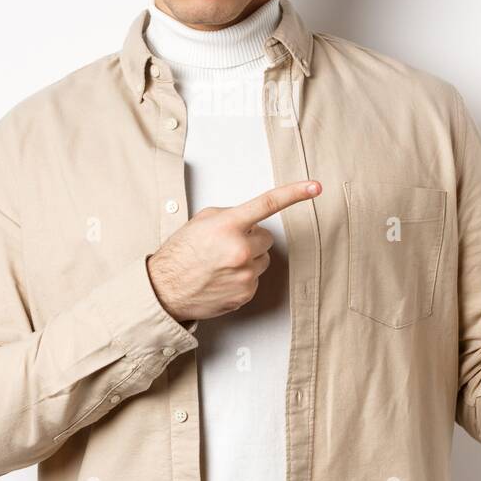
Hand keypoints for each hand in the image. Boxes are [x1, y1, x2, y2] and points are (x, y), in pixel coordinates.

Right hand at [147, 180, 321, 322]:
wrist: (165, 289)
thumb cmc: (180, 254)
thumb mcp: (202, 221)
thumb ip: (231, 216)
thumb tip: (251, 221)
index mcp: (228, 226)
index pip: (268, 204)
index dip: (295, 193)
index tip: (315, 187)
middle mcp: (240, 250)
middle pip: (267, 238)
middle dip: (251, 239)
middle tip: (226, 246)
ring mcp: (245, 274)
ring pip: (263, 260)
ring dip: (248, 259)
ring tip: (221, 264)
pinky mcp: (246, 293)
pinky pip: (255, 279)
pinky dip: (243, 278)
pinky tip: (222, 278)